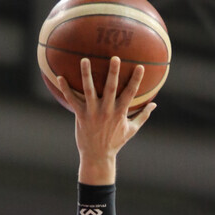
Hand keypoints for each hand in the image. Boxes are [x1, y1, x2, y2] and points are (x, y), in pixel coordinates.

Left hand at [57, 57, 155, 182]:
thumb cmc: (115, 143)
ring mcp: (92, 112)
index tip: (140, 66)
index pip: (130, 93)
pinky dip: (65, 89)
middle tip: (114, 57)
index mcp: (120, 112)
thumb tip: (154, 104)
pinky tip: (60, 77)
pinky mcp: (80, 115)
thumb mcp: (131, 130)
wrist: (97, 156)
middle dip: (113, 73)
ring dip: (86, 74)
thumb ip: (143, 115)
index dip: (135, 80)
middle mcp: (106, 111)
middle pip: (110, 88)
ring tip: (84, 59)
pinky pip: (72, 100)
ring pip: (89, 90)